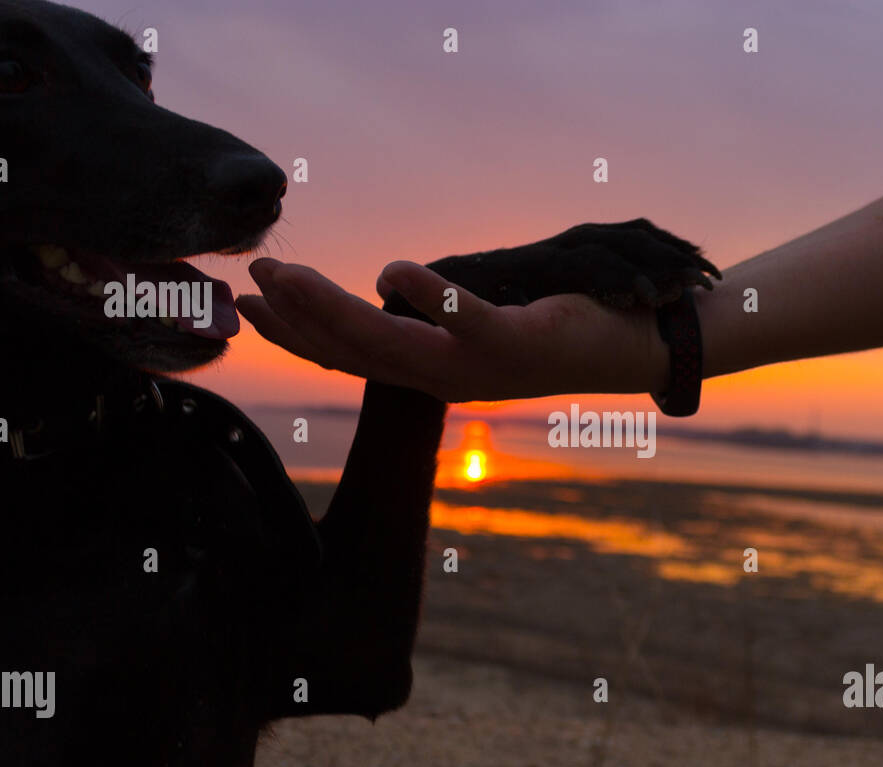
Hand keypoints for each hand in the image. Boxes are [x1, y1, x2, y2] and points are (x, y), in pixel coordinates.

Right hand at [236, 258, 671, 401]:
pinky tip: (393, 271)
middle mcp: (447, 380)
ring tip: (286, 273)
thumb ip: (432, 315)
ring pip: (391, 345)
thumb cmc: (552, 325)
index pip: (349, 359)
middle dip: (297, 318)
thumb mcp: (478, 322)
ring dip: (333, 310)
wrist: (631, 344)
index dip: (296, 335)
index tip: (250, 304)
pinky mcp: (517, 344)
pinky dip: (429, 298)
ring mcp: (480, 368)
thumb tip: (387, 288)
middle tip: (252, 278)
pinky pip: (464, 323)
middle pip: (355, 355)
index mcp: (433, 373)